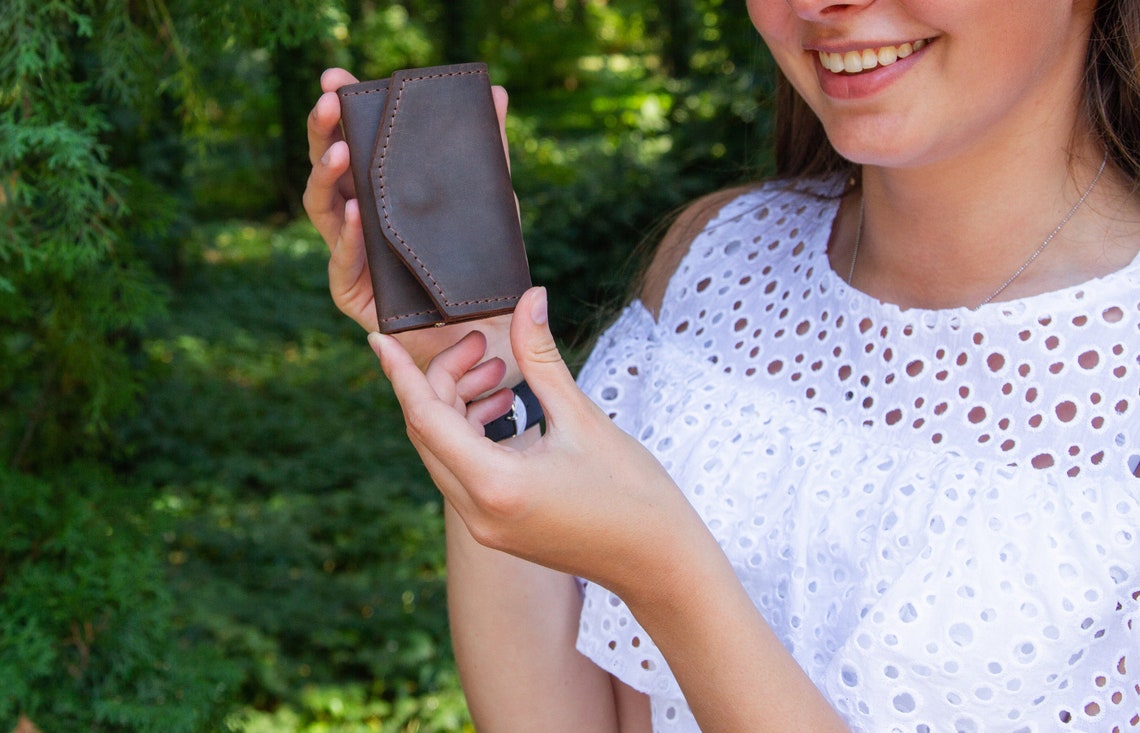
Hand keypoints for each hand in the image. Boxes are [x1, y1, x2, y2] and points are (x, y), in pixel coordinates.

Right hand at [304, 67, 516, 374]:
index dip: (340, 110)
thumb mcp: (489, 202)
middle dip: (322, 132)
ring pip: (323, 208)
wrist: (487, 331)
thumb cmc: (480, 265)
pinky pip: (344, 261)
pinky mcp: (351, 291)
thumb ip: (490, 151)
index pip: (352, 143)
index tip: (335, 76)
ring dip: (327, 176)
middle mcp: (357, 218)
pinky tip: (356, 212)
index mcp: (380, 192)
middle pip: (327, 168)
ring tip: (340, 151)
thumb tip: (496, 93)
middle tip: (327, 100)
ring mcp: (350, 253)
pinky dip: (350, 236)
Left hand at [368, 287, 709, 597]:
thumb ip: (542, 359)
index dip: (400, 373)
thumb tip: (529, 299)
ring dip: (458, 407)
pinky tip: (506, 406)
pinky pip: (462, 474)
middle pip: (428, 433)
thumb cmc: (632, 492)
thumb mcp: (583, 418)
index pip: (426, 417)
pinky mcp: (497, 529)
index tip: (378, 339)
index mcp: (495, 484)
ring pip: (443, 453)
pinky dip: (471, 435)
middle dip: (442, 380)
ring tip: (500, 372)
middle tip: (480, 342)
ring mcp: (485, 526)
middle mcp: (478, 511)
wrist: (659, 563)